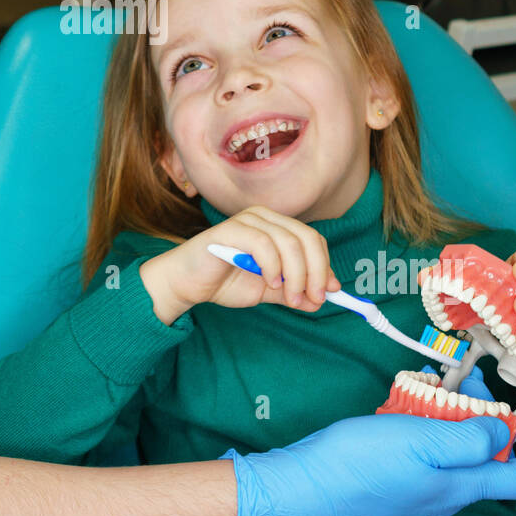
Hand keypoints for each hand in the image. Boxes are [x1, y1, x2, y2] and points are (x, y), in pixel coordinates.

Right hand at [139, 205, 340, 325]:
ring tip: (291, 298)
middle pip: (306, 237)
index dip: (325, 265)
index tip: (330, 292)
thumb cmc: (223, 281)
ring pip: (288, 242)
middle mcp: (264, 217)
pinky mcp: (229, 230)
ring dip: (297, 275)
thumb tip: (322, 299)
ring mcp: (246, 220)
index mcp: (275, 226)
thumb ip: (292, 291)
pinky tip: (270, 283)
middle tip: (315, 298)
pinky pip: (263, 244)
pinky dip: (273, 266)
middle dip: (316, 271)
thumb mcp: (266, 290)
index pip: (312, 239)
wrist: (186, 284)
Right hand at [221, 405, 515, 515]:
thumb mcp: (423, 440)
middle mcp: (448, 491)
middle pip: (492, 457)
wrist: (304, 487)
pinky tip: (411, 399)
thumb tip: (505, 433)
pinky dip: (429, 419)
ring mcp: (421, 485)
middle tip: (474, 378)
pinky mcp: (397, 475)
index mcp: (461, 487)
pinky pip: (429, 447)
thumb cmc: (362, 464)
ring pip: (458, 448)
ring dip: (458, 412)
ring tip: (441, 380)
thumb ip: (471, 440)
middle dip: (492, 415)